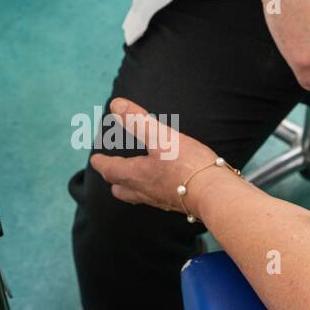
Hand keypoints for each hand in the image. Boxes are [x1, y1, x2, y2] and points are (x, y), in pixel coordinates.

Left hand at [89, 98, 221, 214]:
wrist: (214, 194)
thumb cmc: (187, 165)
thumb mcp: (161, 137)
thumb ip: (138, 121)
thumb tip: (116, 104)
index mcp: (137, 174)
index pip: (111, 170)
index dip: (101, 163)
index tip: (95, 160)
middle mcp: (145, 191)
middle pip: (122, 189)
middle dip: (115, 180)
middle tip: (112, 171)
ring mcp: (162, 200)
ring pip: (139, 196)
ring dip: (132, 188)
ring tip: (136, 179)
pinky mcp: (179, 204)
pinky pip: (160, 199)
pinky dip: (154, 191)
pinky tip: (166, 185)